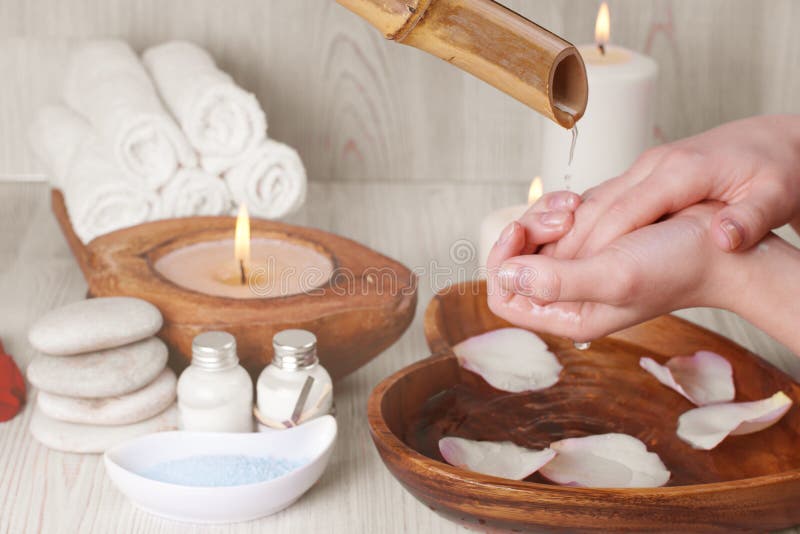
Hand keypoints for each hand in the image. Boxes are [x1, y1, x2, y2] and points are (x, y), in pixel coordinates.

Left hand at [487, 202, 744, 341]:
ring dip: (544, 214)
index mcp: (569, 316)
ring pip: (532, 238)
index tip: (520, 233)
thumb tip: (507, 274)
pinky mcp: (590, 243)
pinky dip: (560, 206)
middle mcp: (568, 296)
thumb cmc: (678, 266)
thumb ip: (558, 282)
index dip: (502, 264)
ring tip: (575, 205)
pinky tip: (579, 200)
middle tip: (564, 215)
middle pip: (513, 262)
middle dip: (528, 231)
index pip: (504, 298)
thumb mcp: (616, 275)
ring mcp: (578, 268)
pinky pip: (554, 222)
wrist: (719, 243)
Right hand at [547, 114, 799, 258]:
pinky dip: (583, 225)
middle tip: (539, 277)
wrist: (775, 142)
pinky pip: (605, 201)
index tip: (568, 274)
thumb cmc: (777, 169)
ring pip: (594, 203)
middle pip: (599, 207)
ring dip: (568, 235)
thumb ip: (751, 217)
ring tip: (543, 269)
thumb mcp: (775, 195)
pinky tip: (567, 250)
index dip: (594, 244)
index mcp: (681, 170)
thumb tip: (725, 237)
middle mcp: (655, 166)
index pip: (625, 211)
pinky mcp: (645, 176)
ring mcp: (646, 169)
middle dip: (568, 243)